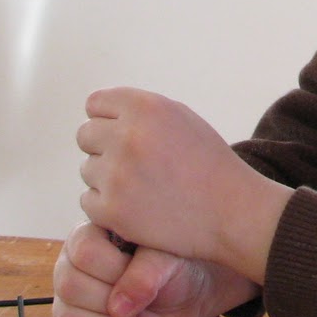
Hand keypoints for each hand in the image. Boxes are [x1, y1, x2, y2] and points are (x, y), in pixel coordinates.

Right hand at [50, 221, 259, 316]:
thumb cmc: (177, 267)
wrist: (188, 296)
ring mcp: (72, 303)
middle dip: (109, 303)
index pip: (84, 253)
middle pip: (70, 288)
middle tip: (138, 303)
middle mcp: (72, 269)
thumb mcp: (170, 260)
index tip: (140, 274)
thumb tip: (118, 307)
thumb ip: (147, 273)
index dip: (113, 269)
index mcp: (90, 238)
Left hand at [76, 87, 289, 280]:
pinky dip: (108, 207)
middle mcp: (128, 136)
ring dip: (108, 179)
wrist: (232, 212)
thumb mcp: (181, 118)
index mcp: (146, 107)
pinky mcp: (111, 211)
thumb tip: (97, 114)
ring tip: (145, 188)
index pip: (94, 103)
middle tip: (135, 165)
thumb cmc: (207, 163)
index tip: (127, 136)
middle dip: (104, 148)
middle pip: (84, 135)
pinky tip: (139, 208)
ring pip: (87, 169)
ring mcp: (116, 175)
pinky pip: (88, 201)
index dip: (109, 120)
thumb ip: (139, 111)